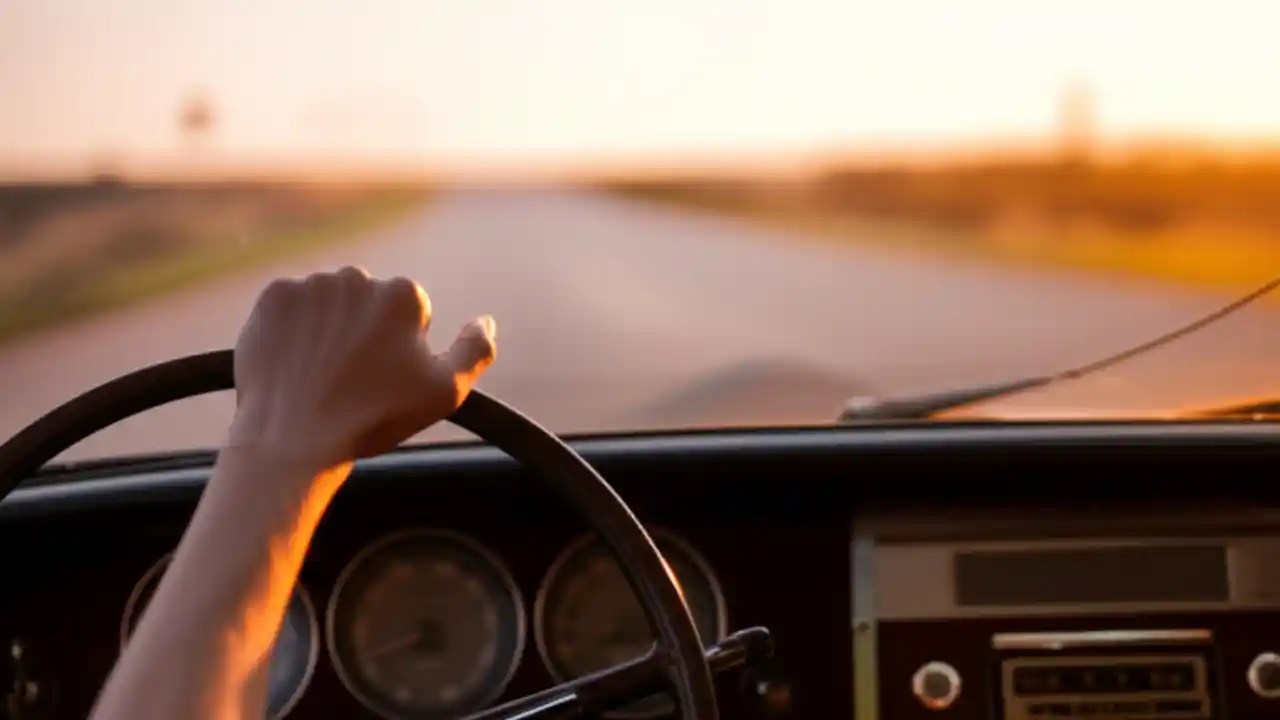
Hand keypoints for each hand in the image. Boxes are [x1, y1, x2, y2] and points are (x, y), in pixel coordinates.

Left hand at [227, 266, 495, 469]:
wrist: (293, 437)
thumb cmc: (373, 417)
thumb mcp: (445, 392)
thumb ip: (476, 350)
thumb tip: (485, 321)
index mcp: (404, 294)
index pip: (410, 312)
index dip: (399, 348)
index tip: (383, 378)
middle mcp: (359, 277)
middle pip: (367, 302)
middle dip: (363, 330)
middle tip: (351, 378)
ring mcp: (312, 284)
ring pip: (328, 303)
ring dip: (327, 328)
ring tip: (319, 374)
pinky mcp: (273, 297)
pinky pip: (290, 306)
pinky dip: (291, 329)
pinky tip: (293, 363)